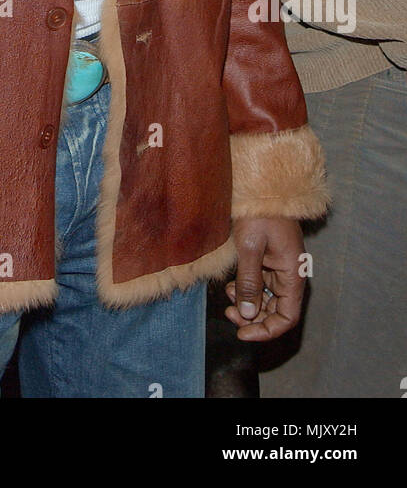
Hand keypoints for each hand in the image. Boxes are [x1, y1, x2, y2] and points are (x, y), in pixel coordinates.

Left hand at [225, 217, 304, 341]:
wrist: (262, 187)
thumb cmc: (259, 213)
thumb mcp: (250, 247)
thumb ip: (249, 282)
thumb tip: (247, 314)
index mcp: (293, 275)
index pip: (287, 318)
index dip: (266, 331)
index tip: (242, 333)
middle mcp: (290, 276)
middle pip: (276, 312)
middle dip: (253, 319)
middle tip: (228, 313)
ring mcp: (280, 269)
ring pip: (267, 301)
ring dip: (248, 305)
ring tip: (228, 297)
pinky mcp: (270, 262)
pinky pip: (262, 286)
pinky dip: (247, 291)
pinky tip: (231, 286)